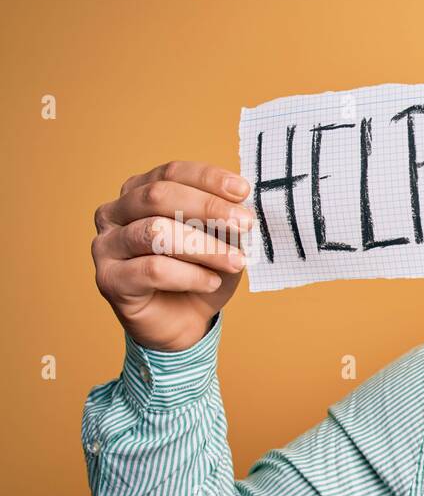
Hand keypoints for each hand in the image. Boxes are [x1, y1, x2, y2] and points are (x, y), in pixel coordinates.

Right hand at [91, 160, 252, 351]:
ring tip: (236, 262)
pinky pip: (153, 270)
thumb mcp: (220, 242)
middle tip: (245, 224)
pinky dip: (189, 276)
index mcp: (140, 191)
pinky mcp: (109, 279)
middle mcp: (115, 213)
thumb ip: (224, 221)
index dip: (208, 179)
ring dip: (203, 246)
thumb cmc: (200, 274)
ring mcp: (106, 245)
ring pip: (155, 232)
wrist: (183, 322)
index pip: (172, 173)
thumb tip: (243, 203)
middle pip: (159, 196)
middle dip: (208, 208)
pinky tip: (212, 282)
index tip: (243, 191)